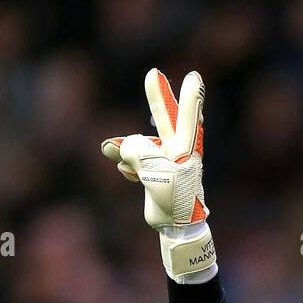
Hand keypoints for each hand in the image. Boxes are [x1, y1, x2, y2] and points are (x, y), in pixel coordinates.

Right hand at [101, 68, 215, 281]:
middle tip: (154, 74)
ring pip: (142, 145)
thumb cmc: (174, 199)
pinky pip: (135, 161)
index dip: (189, 99)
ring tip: (109, 150)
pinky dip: (127, 164)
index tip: (194, 76)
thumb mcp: (157, 172)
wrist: (175, 228)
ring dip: (127, 149)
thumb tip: (114, 146)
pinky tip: (122, 168)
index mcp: (186, 150)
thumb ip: (138, 151)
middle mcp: (177, 153)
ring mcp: (166, 163)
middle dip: (159, 99)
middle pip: (167, 120)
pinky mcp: (154, 174)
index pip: (187, 119)